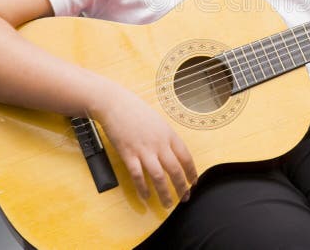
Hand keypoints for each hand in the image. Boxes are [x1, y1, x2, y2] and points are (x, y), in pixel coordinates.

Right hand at [91, 85, 197, 206]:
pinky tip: (146, 196)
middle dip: (182, 187)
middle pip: (175, 170)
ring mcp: (143, 150)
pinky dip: (143, 188)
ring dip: (165, 193)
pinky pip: (138, 176)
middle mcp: (159, 144)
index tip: (194, 182)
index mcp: (168, 134)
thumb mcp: (158, 122)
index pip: (185, 157)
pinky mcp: (128, 155)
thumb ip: (166, 138)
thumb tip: (173, 153)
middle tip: (185, 198)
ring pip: (159, 177)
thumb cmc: (136, 111)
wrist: (115, 104)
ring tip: (168, 204)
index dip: (192, 172)